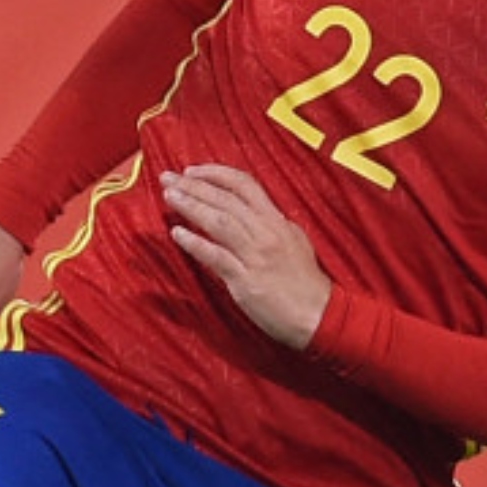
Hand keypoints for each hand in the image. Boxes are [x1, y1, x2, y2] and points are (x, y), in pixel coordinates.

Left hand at [161, 164, 330, 349]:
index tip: (193, 171)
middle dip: (194, 185)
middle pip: (225, 199)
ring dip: (191, 206)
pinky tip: (177, 233)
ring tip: (170, 196)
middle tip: (168, 177)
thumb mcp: (294, 241)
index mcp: (277, 221)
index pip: (244, 184)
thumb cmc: (305, 282)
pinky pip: (216, 256)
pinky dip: (195, 243)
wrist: (319, 315)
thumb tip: (249, 213)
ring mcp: (256, 255)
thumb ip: (270, 225)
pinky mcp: (246, 280)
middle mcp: (266, 232)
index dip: (216, 174)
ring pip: (219, 222)